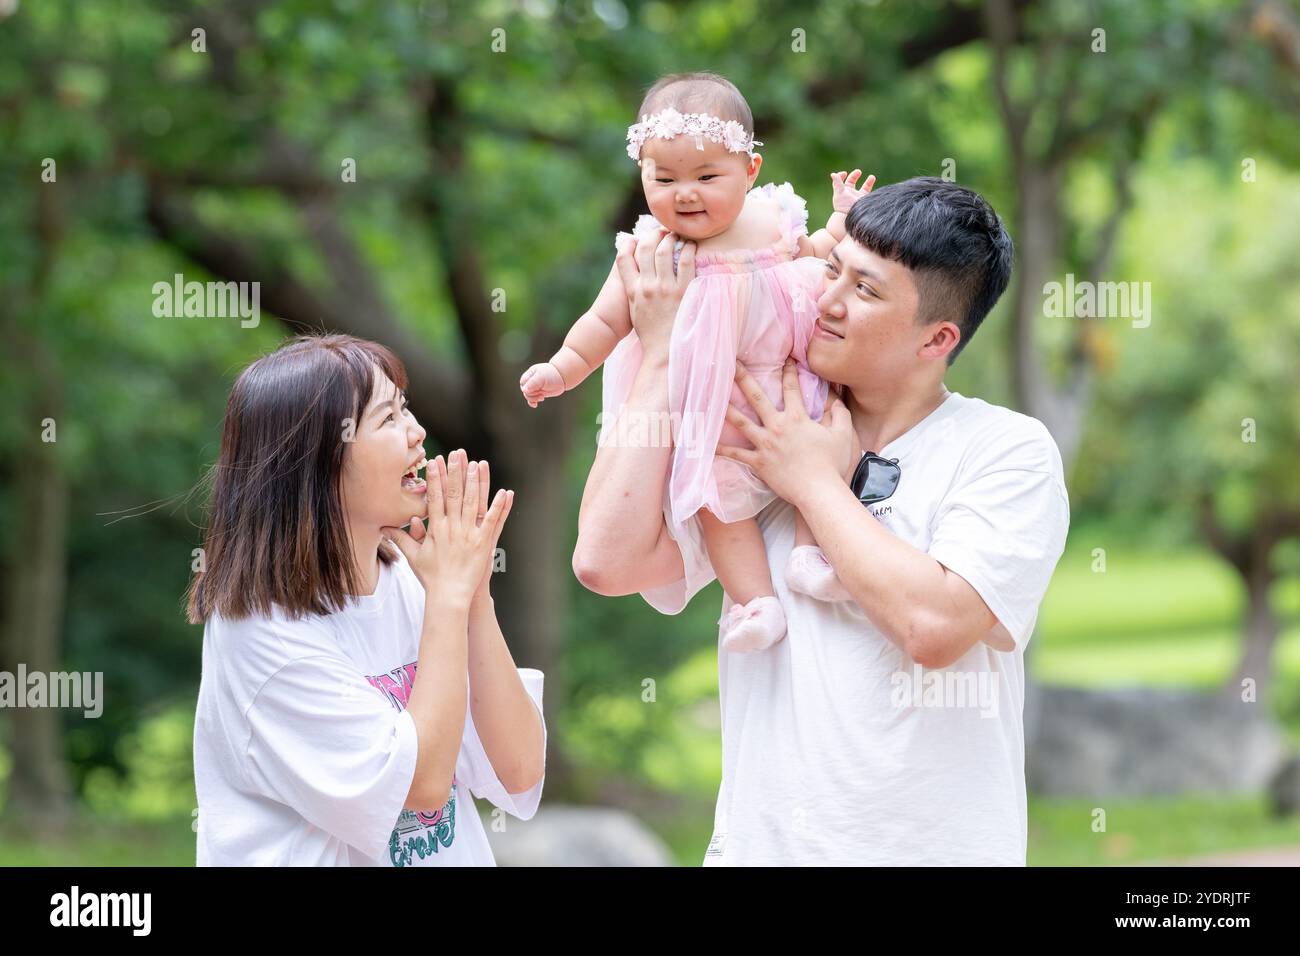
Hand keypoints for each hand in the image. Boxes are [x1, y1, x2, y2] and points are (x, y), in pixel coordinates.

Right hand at [382, 449, 512, 606]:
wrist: (449, 596)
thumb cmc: (431, 578)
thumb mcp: (413, 556)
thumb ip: (400, 538)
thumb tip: (383, 527)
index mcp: (436, 529)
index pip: (435, 497)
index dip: (436, 478)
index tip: (436, 460)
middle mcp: (452, 528)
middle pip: (454, 495)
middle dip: (456, 472)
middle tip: (458, 453)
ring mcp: (469, 535)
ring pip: (473, 503)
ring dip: (476, 483)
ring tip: (478, 464)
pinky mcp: (483, 544)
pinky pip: (493, 521)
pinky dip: (499, 507)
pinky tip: (505, 492)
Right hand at [519, 362, 565, 407]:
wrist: (562, 377)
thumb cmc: (552, 375)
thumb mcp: (541, 377)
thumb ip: (532, 383)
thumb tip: (524, 391)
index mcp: (530, 375)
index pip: (523, 383)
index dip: (527, 388)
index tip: (536, 388)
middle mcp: (531, 381)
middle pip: (525, 391)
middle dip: (532, 394)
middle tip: (541, 394)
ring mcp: (535, 388)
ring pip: (528, 396)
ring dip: (534, 398)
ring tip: (542, 397)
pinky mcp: (539, 393)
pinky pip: (532, 400)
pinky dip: (532, 403)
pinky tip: (535, 405)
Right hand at [614, 228, 695, 358]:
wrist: (665, 354)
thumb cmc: (652, 337)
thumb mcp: (636, 314)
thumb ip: (635, 296)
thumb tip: (638, 282)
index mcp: (633, 292)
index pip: (623, 260)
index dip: (628, 244)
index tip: (635, 238)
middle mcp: (646, 287)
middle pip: (645, 249)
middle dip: (652, 236)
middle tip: (661, 232)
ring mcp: (664, 288)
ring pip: (665, 250)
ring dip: (671, 239)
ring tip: (677, 236)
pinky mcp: (683, 291)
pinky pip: (686, 262)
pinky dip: (688, 250)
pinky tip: (692, 247)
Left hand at [716, 359, 858, 508]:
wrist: (820, 491)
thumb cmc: (833, 464)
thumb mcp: (843, 435)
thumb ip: (840, 414)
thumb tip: (837, 401)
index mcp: (797, 418)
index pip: (792, 388)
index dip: (789, 372)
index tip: (786, 359)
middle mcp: (778, 426)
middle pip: (757, 397)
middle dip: (744, 379)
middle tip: (732, 365)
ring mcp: (766, 444)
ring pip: (741, 422)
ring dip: (726, 408)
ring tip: (712, 398)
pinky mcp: (759, 462)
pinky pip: (737, 454)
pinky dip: (722, 449)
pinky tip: (708, 444)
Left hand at [830, 169, 875, 214]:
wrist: (851, 217)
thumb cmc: (843, 206)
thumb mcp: (839, 193)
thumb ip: (836, 183)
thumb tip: (833, 174)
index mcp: (841, 191)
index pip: (840, 181)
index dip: (841, 175)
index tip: (845, 173)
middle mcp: (849, 194)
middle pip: (851, 182)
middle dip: (854, 175)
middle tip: (858, 172)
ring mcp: (857, 196)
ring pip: (863, 187)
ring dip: (868, 181)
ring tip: (872, 177)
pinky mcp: (864, 199)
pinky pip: (868, 191)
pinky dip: (871, 185)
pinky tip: (872, 179)